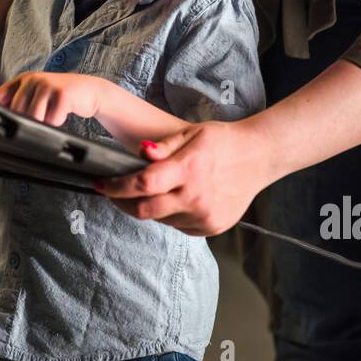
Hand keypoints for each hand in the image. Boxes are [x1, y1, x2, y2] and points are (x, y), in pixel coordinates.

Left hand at [0, 71, 104, 126]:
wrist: (89, 90)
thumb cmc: (60, 95)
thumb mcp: (36, 94)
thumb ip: (17, 102)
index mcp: (23, 80)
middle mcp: (32, 80)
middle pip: (18, 113)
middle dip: (29, 121)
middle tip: (43, 116)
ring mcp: (47, 85)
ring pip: (34, 118)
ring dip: (45, 122)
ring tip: (53, 113)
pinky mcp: (62, 94)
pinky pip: (53, 120)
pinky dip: (58, 121)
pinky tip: (63, 112)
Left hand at [97, 119, 267, 235]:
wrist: (259, 157)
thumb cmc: (223, 141)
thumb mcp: (190, 133)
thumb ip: (163, 147)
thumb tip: (139, 153)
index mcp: (189, 169)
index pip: (142, 184)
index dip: (116, 187)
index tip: (101, 184)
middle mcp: (196, 197)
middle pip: (145, 210)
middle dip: (123, 203)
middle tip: (114, 193)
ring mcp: (205, 216)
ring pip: (161, 219)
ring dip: (151, 207)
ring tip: (156, 190)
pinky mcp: (212, 227)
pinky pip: (179, 226)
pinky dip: (171, 214)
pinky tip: (179, 198)